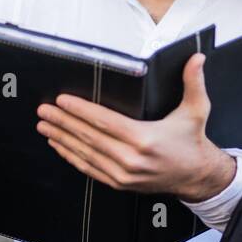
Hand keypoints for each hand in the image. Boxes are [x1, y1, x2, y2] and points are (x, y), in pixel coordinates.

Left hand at [36, 52, 236, 202]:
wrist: (196, 176)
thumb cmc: (192, 142)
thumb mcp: (196, 110)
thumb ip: (194, 82)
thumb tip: (196, 59)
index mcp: (145, 139)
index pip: (104, 121)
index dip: (80, 110)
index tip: (62, 101)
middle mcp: (131, 159)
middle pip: (89, 137)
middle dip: (63, 122)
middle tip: (44, 111)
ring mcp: (123, 173)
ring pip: (85, 153)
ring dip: (62, 139)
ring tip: (45, 126)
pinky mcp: (120, 183)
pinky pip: (90, 169)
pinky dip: (72, 156)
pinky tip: (59, 146)